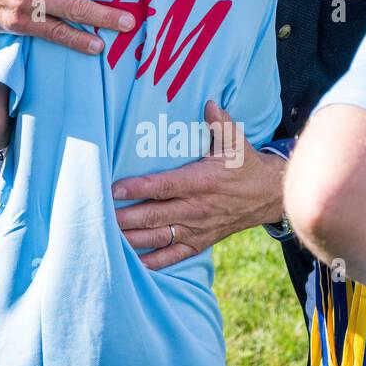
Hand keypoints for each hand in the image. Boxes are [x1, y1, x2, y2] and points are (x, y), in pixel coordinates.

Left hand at [113, 103, 285, 269]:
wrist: (267, 196)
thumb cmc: (244, 165)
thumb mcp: (236, 142)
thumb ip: (220, 123)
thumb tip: (209, 103)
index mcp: (201, 182)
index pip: (164, 186)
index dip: (138, 188)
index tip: (115, 189)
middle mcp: (196, 208)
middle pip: (154, 215)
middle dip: (125, 217)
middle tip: (98, 215)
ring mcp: (197, 228)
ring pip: (159, 237)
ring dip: (132, 239)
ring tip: (107, 237)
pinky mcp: (200, 241)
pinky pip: (174, 255)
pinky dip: (154, 261)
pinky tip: (133, 262)